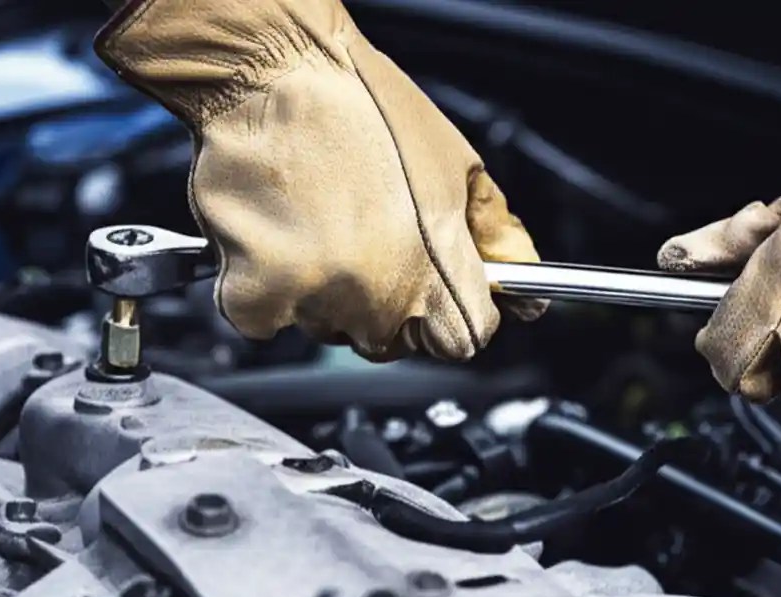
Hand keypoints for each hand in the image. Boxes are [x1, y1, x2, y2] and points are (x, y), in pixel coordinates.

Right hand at [95, 0, 545, 360]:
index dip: (454, 308)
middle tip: (366, 236)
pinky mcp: (254, 297)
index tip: (435, 279)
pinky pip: (267, 318)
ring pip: (330, 328)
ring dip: (326, 293)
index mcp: (437, 275)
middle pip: (394, 341)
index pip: (464, 339)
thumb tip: (526, 286)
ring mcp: (314, 302)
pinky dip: (266, 287)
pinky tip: (278, 234)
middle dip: (387, 302)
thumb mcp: (460, 164)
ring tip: (319, 222)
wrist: (275, 71)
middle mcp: (378, 300)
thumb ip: (496, 235)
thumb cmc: (366, 105)